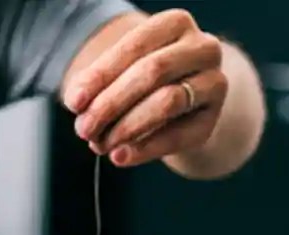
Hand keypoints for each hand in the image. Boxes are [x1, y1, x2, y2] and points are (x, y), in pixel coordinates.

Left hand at [63, 9, 225, 167]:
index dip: (101, 75)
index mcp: (176, 24)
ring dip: (127, 126)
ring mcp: (214, 82)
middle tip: (84, 129)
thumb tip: (80, 106)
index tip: (74, 102)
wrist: (180, 105)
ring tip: (100, 144)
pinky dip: (145, 149)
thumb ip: (99, 86)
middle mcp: (202, 47)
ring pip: (168, 102)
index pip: (135, 46)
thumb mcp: (120, 74)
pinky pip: (178, 136)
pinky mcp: (212, 119)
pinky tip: (121, 156)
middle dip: (111, 103)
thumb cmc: (142, 81)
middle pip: (152, 72)